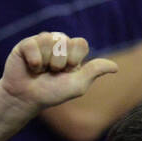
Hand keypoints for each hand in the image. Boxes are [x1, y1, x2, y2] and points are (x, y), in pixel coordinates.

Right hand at [0, 31, 116, 108]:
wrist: (26, 99)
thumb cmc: (51, 93)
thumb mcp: (77, 85)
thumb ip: (94, 72)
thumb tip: (115, 68)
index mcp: (72, 51)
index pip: (80, 43)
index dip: (74, 59)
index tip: (67, 72)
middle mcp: (58, 43)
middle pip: (65, 42)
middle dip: (59, 62)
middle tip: (51, 73)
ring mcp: (41, 41)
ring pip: (49, 42)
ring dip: (45, 63)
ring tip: (40, 71)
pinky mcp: (26, 43)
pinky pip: (33, 45)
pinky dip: (33, 61)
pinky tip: (30, 68)